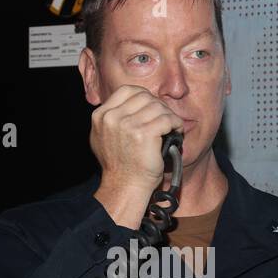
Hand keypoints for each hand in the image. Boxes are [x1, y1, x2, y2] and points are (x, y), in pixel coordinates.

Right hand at [90, 85, 182, 200]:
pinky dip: (176, 124)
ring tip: (172, 127)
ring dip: (169, 116)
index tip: (152, 107)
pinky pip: (167, 119)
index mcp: (101, 116)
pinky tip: (176, 131)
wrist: (125, 187)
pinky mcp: (144, 133)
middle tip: (165, 119)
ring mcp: (127, 125)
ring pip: (158, 107)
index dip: (144, 96)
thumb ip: (111, 120)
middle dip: (159, 106)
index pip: (127, 90)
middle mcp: (112, 118)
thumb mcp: (103, 138)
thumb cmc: (119, 167)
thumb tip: (127, 106)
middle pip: (145, 97)